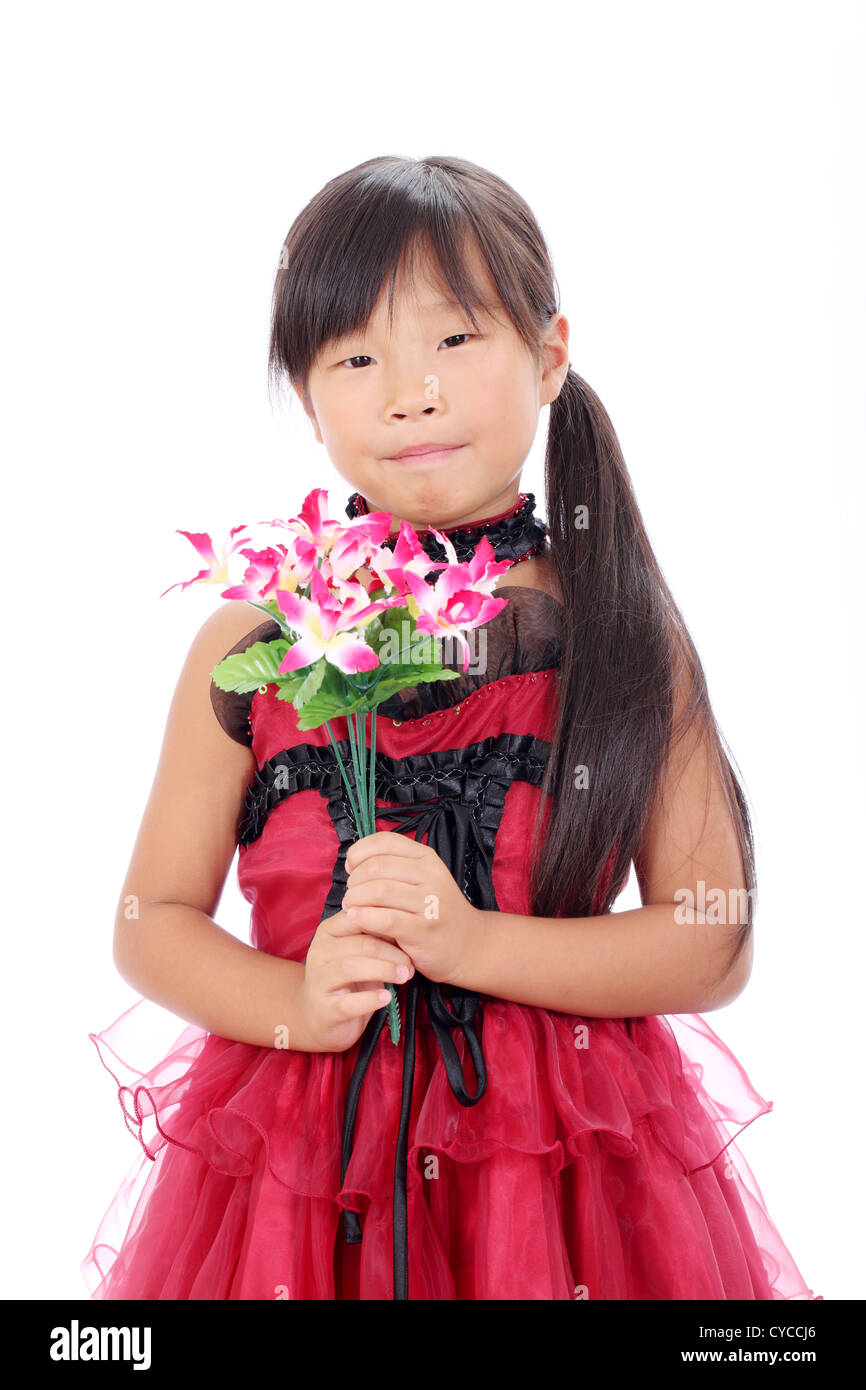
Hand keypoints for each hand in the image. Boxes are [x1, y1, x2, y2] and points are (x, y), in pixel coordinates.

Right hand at [299, 908, 416, 1052]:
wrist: (321, 1017)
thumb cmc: (347, 979)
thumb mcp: (360, 953)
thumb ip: (375, 937)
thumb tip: (404, 926)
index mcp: (328, 932)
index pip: (357, 917)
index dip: (386, 925)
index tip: (407, 935)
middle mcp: (319, 952)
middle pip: (360, 944)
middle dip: (391, 953)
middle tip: (410, 964)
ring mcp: (319, 980)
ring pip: (351, 968)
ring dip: (383, 971)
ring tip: (404, 977)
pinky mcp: (324, 1009)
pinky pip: (348, 1002)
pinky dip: (370, 999)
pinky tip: (386, 997)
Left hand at [338, 830, 483, 986]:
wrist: (469, 945)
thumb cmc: (434, 911)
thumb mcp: (420, 880)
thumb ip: (392, 867)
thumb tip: (352, 862)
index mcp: (426, 858)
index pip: (384, 841)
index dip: (359, 852)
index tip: (351, 868)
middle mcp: (431, 875)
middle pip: (377, 866)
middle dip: (354, 880)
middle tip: (350, 894)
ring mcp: (430, 902)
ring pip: (379, 891)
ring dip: (355, 899)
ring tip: (351, 908)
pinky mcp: (425, 929)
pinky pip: (385, 919)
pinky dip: (364, 918)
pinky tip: (355, 919)